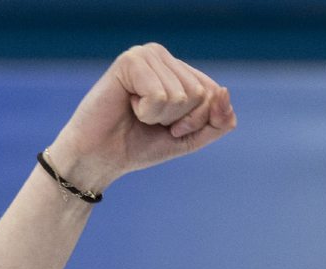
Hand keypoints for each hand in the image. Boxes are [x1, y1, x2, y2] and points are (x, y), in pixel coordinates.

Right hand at [46, 43, 236, 192]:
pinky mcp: (130, 61)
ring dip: (160, 116)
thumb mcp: (191, 138)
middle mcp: (163, 56)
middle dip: (180, 119)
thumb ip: (218, 121)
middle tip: (152, 122)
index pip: (214, 93)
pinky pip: (160, 94)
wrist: (101, 157)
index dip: (197, 121)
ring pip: (181, 95)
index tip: (171, 128)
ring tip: (138, 113)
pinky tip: (128, 105)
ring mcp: (146, 55)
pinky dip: (147, 111)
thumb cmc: (141, 145)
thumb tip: (223, 91)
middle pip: (201, 93)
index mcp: (179, 70)